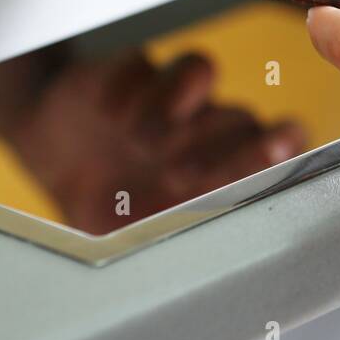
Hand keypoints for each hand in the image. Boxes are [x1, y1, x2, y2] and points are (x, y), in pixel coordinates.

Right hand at [5, 50, 305, 233]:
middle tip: (178, 174)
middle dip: (213, 145)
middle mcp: (210, 128)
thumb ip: (179, 247)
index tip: (276, 154)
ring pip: (202, 75)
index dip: (279, 147)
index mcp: (228, 170)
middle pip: (242, 118)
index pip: (280, 146)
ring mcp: (175, 96)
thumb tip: (202, 273)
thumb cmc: (116, 204)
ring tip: (142, 142)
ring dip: (173, 111)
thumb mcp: (142, 240)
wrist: (59, 152)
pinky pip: (149, 66)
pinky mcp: (136, 71)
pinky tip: (111, 113)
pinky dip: (132, 89)